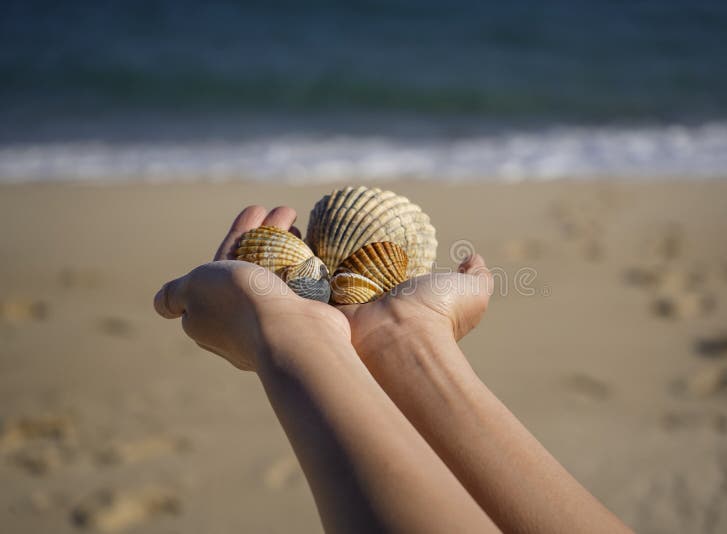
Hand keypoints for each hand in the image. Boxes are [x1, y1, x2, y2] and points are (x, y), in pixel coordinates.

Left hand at [153, 207, 349, 371]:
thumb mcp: (193, 288)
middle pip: (251, 267)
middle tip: (287, 211)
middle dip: (266, 234)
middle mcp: (240, 322)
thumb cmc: (239, 302)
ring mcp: (275, 324)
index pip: (219, 269)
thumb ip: (173, 294)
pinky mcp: (301, 325)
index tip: (257, 210)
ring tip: (298, 221)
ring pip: (277, 275)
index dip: (237, 236)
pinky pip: (299, 289)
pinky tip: (311, 248)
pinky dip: (303, 265)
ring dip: (285, 244)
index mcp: (209, 317)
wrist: (292, 333)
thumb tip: (160, 305)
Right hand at [201, 205, 491, 361]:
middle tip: (283, 211)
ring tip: (268, 212)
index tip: (321, 219)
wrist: (402, 346)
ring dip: (266, 238)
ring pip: (277, 266)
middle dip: (290, 239)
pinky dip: (249, 248)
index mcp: (366, 298)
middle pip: (304, 266)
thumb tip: (473, 259)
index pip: (340, 265)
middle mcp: (335, 306)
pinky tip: (253, 222)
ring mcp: (310, 309)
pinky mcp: (288, 308)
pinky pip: (261, 273)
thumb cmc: (433, 318)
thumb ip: (475, 276)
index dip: (328, 243)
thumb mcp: (468, 294)